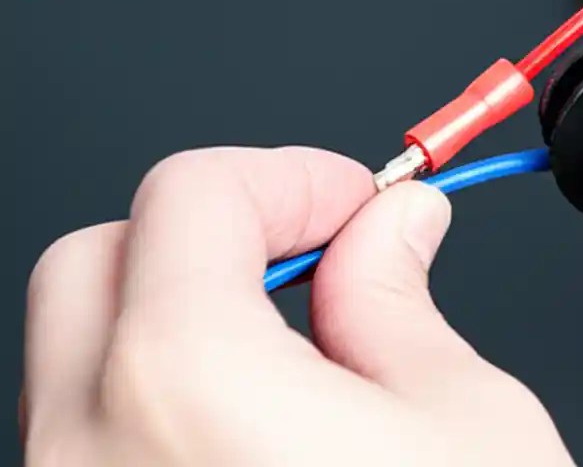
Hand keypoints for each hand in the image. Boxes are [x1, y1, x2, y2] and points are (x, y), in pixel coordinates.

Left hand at [21, 146, 574, 465]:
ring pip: (83, 355)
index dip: (291, 174)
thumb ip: (401, 297)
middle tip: (318, 255)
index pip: (190, 194)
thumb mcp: (467, 419)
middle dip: (214, 231)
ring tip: (303, 351)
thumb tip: (393, 225)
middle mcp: (93, 454)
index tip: (357, 201)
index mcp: (188, 389)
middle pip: (101, 258)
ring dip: (185, 317)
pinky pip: (93, 438)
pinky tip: (263, 427)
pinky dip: (164, 402)